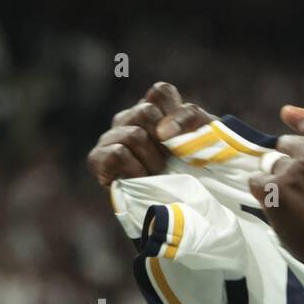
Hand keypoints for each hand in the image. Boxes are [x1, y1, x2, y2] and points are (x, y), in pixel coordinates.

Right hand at [87, 82, 211, 186]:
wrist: (178, 211)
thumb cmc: (193, 175)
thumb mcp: (205, 144)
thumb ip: (193, 121)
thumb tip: (164, 131)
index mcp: (154, 111)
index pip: (161, 92)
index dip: (177, 114)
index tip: (184, 140)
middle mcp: (129, 119)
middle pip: (146, 112)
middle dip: (165, 143)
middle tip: (171, 161)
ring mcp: (111, 137)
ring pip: (134, 135)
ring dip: (153, 161)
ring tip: (158, 174)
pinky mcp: (98, 159)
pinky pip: (117, 153)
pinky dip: (136, 170)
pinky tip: (143, 180)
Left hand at [247, 106, 303, 278]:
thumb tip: (288, 111)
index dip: (299, 123)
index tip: (288, 119)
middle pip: (287, 145)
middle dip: (293, 163)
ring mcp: (295, 169)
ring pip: (272, 164)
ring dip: (280, 182)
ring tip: (299, 205)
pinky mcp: (275, 188)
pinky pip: (257, 181)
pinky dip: (266, 195)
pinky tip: (282, 209)